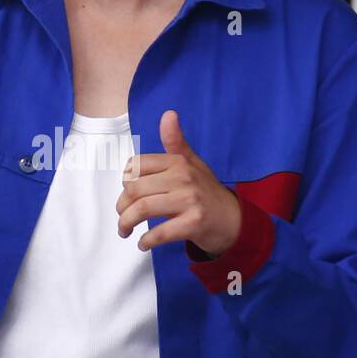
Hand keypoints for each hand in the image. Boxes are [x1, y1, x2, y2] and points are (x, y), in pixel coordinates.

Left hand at [115, 109, 242, 254]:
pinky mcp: (194, 223)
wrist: (234, 220)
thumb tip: (168, 113)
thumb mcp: (192, 163)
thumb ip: (175, 142)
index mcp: (178, 161)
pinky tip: (143, 243)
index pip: (135, 166)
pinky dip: (146, 240)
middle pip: (135, 189)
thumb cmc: (206, 191)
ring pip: (143, 209)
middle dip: (122, 207)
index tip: (126, 193)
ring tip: (124, 231)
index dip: (124, 181)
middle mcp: (184, 177)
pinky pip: (160, 232)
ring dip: (126, 224)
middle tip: (122, 217)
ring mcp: (190, 200)